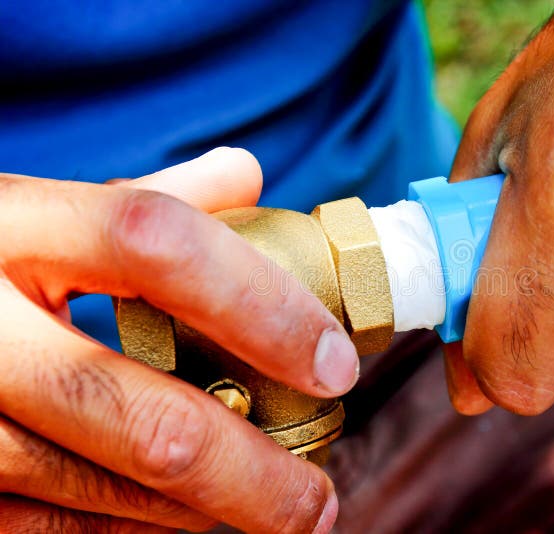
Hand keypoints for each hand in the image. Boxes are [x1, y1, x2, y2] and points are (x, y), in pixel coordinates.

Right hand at [0, 148, 357, 531]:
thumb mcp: (40, 207)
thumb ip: (147, 196)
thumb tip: (249, 174)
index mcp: (9, 224)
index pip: (156, 241)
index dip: (262, 303)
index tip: (335, 364)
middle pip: (142, 414)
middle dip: (253, 473)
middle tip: (321, 498)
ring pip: (103, 489)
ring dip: (209, 513)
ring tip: (280, 512)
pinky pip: (56, 531)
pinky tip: (191, 525)